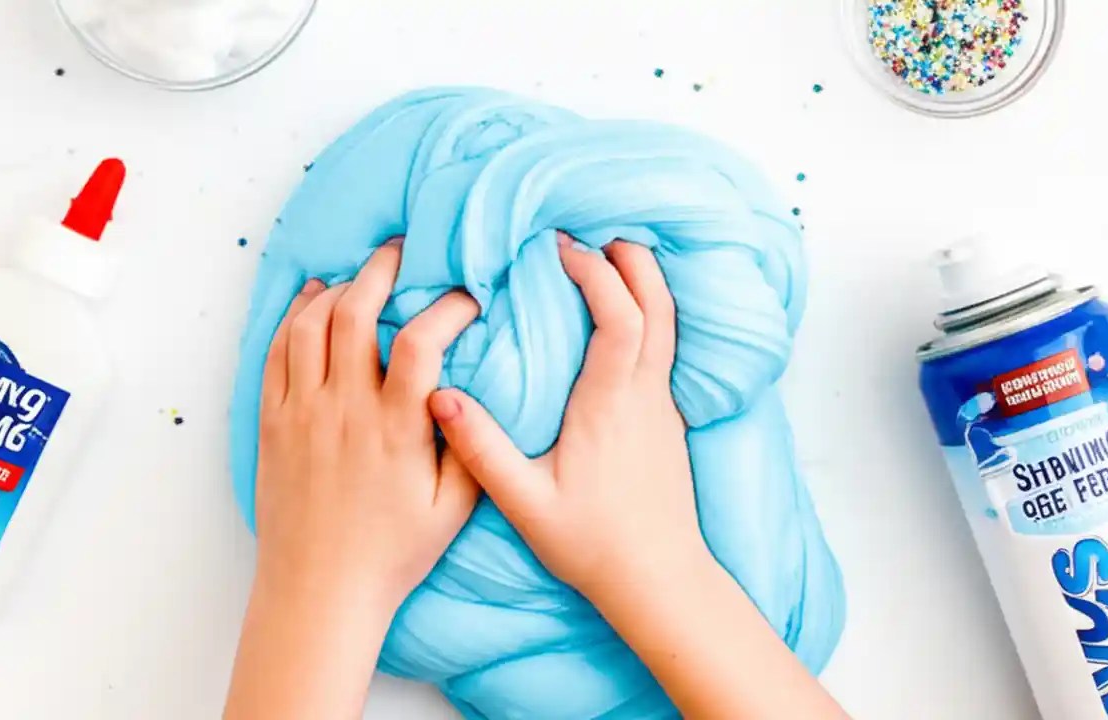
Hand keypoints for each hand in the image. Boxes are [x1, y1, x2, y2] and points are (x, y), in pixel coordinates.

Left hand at [254, 240, 479, 608]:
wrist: (319, 592)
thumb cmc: (390, 554)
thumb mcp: (452, 509)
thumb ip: (469, 447)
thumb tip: (468, 392)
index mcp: (396, 428)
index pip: (423, 340)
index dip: (448, 306)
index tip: (464, 299)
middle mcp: (345, 409)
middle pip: (357, 311)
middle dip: (381, 269)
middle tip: (400, 253)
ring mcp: (302, 413)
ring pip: (309, 324)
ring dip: (335, 289)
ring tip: (356, 276)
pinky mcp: (272, 424)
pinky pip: (274, 354)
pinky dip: (291, 319)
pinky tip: (309, 303)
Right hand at [429, 235, 705, 598]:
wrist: (659, 580)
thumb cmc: (593, 546)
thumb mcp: (526, 504)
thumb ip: (482, 450)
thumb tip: (439, 396)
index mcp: (610, 406)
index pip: (619, 317)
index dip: (594, 273)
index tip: (557, 249)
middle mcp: (645, 396)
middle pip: (657, 305)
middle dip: (629, 259)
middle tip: (590, 230)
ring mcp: (661, 405)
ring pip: (668, 323)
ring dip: (644, 281)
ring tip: (607, 255)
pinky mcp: (666, 419)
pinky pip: (664, 346)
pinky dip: (647, 312)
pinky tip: (619, 314)